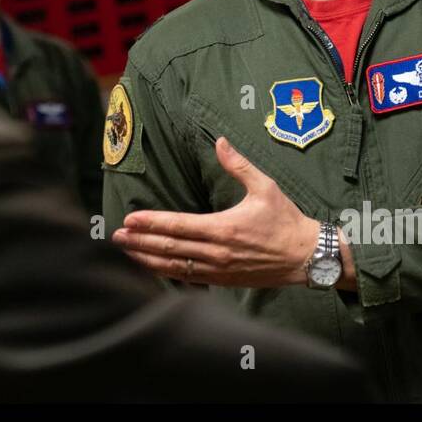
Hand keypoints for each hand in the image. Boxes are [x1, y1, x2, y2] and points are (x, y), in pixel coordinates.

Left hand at [112, 136, 336, 287]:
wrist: (306, 257)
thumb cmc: (286, 220)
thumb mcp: (265, 187)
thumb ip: (238, 165)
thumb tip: (220, 141)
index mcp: (224, 228)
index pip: (178, 225)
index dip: (151, 222)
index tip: (130, 218)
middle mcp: (217, 252)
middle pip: (169, 248)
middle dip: (139, 242)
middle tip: (115, 237)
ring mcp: (218, 270)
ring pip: (174, 267)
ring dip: (147, 259)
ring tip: (125, 252)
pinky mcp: (222, 280)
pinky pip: (188, 279)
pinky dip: (166, 273)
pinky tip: (151, 268)